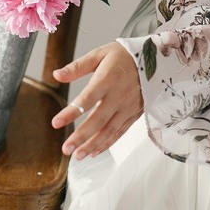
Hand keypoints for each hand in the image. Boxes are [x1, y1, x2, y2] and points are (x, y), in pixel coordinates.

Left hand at [50, 42, 142, 159]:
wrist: (154, 58)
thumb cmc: (123, 55)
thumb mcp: (100, 54)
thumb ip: (77, 67)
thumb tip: (57, 75)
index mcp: (107, 79)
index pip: (86, 99)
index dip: (71, 112)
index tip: (56, 123)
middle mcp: (118, 95)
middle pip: (98, 120)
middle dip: (81, 137)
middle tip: (66, 149)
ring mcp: (127, 106)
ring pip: (109, 130)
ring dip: (93, 145)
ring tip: (78, 155)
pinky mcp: (134, 113)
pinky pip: (120, 131)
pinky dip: (108, 143)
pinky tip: (95, 152)